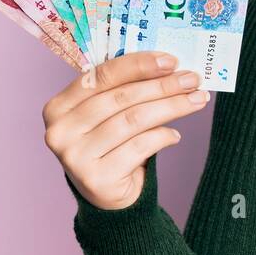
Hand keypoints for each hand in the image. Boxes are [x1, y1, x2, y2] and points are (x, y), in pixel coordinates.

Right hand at [42, 51, 210, 210]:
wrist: (106, 194)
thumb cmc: (111, 144)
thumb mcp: (108, 115)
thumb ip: (125, 89)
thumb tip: (170, 66)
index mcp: (59, 106)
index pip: (102, 75)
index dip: (139, 64)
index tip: (171, 61)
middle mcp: (60, 131)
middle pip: (122, 98)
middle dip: (163, 86)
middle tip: (192, 80)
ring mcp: (75, 156)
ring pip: (134, 120)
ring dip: (172, 107)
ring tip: (196, 100)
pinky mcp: (96, 178)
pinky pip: (140, 147)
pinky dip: (163, 137)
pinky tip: (175, 135)